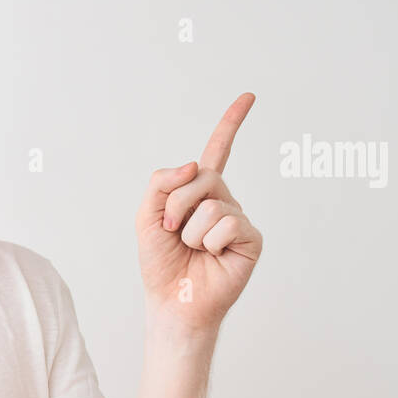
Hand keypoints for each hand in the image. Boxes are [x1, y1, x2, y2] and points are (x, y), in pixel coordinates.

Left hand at [136, 93, 263, 332]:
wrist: (172, 301)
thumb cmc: (161, 263)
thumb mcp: (146, 217)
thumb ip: (161, 183)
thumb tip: (194, 165)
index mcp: (199, 193)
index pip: (218, 152)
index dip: (231, 124)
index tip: (249, 96)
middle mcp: (223, 201)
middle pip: (203, 176)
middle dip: (177, 205)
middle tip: (173, 232)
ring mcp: (238, 219)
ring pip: (211, 204)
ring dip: (190, 231)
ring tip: (193, 250)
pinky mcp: (251, 239)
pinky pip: (226, 224)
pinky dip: (209, 243)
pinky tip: (211, 258)